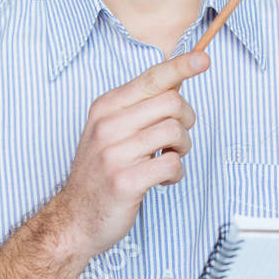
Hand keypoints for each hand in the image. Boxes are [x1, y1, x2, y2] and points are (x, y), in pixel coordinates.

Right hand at [52, 49, 206, 262]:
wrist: (74, 219)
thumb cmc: (100, 173)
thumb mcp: (110, 131)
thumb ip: (138, 108)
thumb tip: (176, 81)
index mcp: (105, 108)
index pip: (151, 78)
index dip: (180, 67)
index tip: (203, 58)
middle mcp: (107, 126)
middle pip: (172, 103)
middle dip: (186, 120)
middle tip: (176, 139)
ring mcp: (114, 153)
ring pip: (175, 132)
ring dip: (182, 148)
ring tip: (168, 159)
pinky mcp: (126, 181)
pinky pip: (172, 163)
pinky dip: (176, 173)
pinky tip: (163, 179)